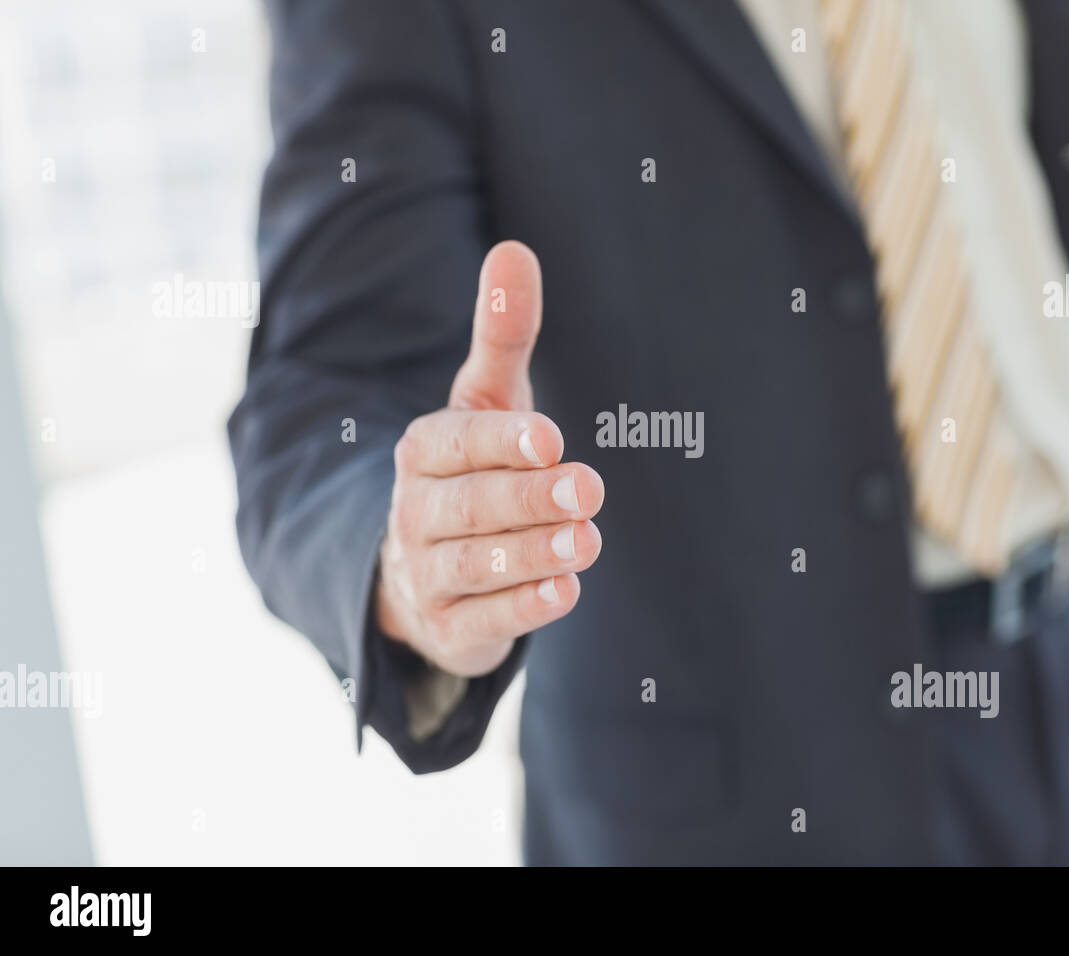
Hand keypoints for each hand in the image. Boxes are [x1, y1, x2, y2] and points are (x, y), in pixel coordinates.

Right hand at [373, 241, 603, 676]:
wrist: (426, 572)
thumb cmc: (471, 471)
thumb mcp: (483, 403)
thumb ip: (502, 336)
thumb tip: (515, 248)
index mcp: (423, 452)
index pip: (458, 444)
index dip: (502, 442)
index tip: (552, 439)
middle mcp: (416, 513)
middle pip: (470, 507)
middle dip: (528, 498)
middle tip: (589, 487)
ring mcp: (428, 574)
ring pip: (477, 564)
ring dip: (532, 554)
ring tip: (586, 541)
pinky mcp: (451, 626)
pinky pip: (486, 617)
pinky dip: (524, 607)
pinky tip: (567, 591)